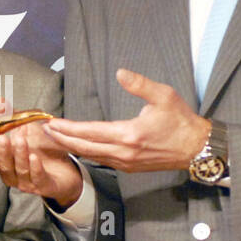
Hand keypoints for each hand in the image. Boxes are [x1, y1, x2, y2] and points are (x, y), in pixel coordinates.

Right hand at [0, 96, 82, 208]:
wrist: (66, 167)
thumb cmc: (42, 149)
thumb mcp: (25, 128)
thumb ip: (9, 116)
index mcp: (4, 162)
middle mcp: (12, 174)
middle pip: (3, 165)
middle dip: (2, 151)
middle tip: (2, 138)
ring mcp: (27, 182)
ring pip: (20, 170)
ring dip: (19, 155)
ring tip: (21, 140)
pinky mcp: (43, 186)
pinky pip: (37, 178)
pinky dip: (35, 168)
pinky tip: (35, 157)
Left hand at [44, 69, 209, 172]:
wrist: (196, 149)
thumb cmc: (181, 121)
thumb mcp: (164, 96)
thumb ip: (139, 84)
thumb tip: (120, 72)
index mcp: (129, 135)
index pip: (90, 132)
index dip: (68, 128)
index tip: (51, 123)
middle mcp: (123, 153)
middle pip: (84, 147)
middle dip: (62, 139)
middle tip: (44, 131)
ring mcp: (125, 163)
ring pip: (90, 156)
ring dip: (71, 147)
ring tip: (55, 137)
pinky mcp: (129, 167)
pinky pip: (101, 161)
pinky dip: (85, 153)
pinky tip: (77, 147)